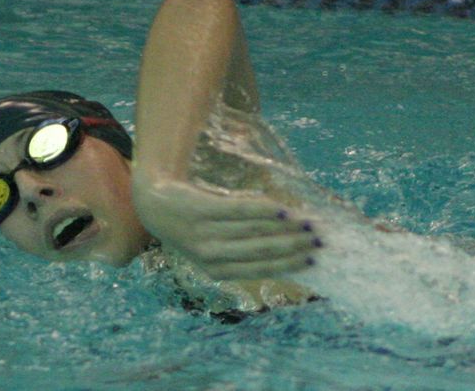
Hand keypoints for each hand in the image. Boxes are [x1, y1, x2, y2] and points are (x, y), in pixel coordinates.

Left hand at [132, 173, 322, 279]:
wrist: (155, 204)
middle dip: (292, 246)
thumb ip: (245, 251)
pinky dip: (262, 210)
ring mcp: (202, 233)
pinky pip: (237, 209)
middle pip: (259, 250)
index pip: (259, 268)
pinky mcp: (199, 210)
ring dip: (284, 227)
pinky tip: (282, 209)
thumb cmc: (195, 228)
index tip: (312, 259)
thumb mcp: (214, 247)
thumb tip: (289, 250)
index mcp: (216, 270)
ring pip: (252, 230)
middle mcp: (209, 255)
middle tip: (318, 240)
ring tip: (307, 223)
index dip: (286, 264)